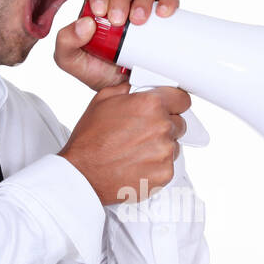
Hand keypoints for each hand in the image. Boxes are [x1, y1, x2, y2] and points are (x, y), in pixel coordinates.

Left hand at [54, 0, 180, 91]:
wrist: (126, 90)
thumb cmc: (98, 71)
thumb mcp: (71, 60)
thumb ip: (66, 41)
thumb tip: (85, 23)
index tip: (101, 12)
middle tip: (119, 21)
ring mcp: (145, 3)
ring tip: (139, 20)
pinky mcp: (164, 15)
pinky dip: (169, 1)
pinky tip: (163, 14)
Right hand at [58, 80, 190, 204]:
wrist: (82, 175)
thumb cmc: (89, 141)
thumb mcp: (102, 101)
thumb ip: (127, 90)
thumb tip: (136, 88)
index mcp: (150, 104)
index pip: (181, 99)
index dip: (173, 103)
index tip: (169, 108)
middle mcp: (162, 127)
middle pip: (179, 123)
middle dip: (165, 125)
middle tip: (143, 132)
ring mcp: (165, 152)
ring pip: (174, 145)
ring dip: (161, 146)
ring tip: (136, 150)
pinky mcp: (165, 173)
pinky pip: (169, 165)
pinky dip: (157, 165)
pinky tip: (137, 164)